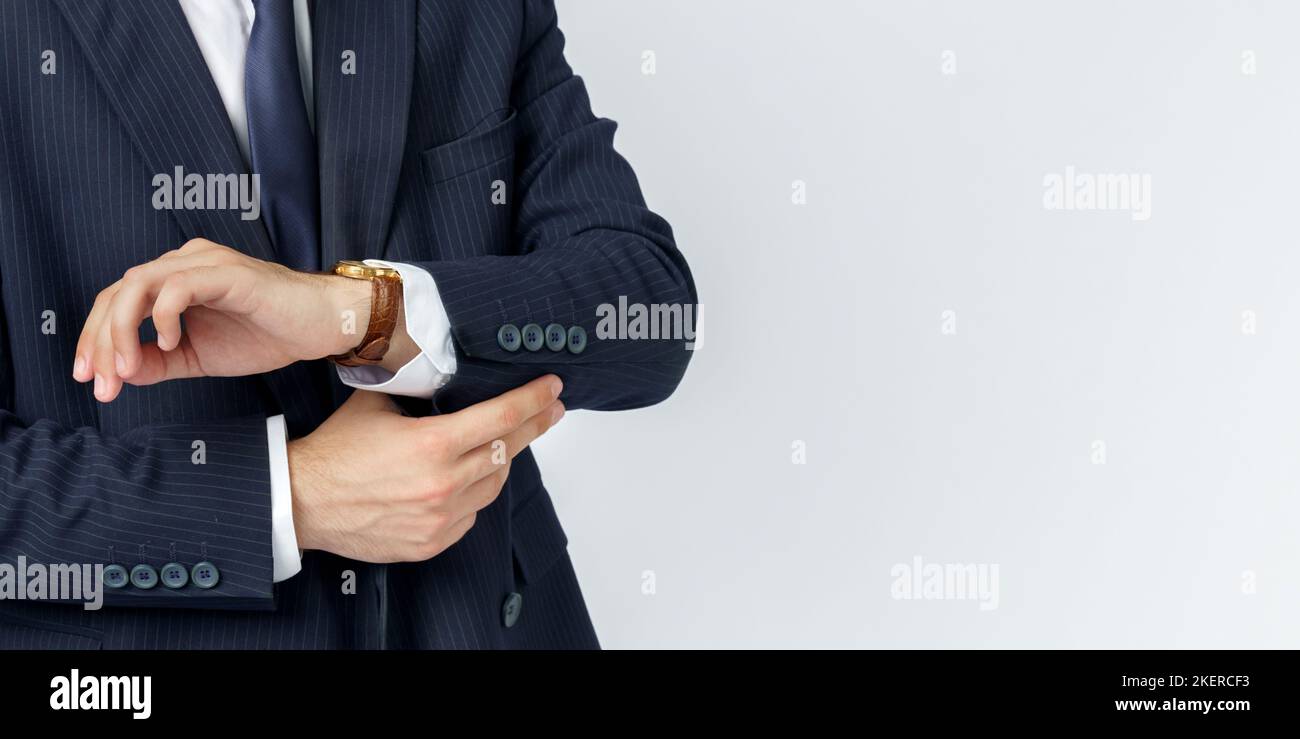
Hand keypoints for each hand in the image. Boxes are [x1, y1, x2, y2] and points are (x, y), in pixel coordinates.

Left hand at [72, 238, 418, 401]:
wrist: (322, 327)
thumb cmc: (269, 333)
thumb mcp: (201, 357)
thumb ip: (161, 362)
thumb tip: (122, 372)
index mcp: (175, 279)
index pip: (117, 302)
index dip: (94, 340)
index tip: (91, 378)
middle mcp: (184, 262)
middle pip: (117, 292)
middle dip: (100, 341)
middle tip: (101, 382)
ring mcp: (204, 264)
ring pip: (138, 284)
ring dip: (121, 331)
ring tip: (127, 367)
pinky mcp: (227, 273)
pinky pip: (177, 286)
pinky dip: (161, 316)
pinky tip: (167, 341)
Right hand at [287, 375, 565, 562]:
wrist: (304, 502)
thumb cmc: (336, 452)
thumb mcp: (378, 403)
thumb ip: (419, 390)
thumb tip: (446, 371)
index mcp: (433, 444)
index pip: (502, 417)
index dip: (533, 400)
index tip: (553, 389)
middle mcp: (443, 484)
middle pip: (506, 450)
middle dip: (533, 426)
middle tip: (550, 410)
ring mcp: (441, 518)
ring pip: (493, 484)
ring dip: (500, 460)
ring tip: (501, 442)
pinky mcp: (433, 542)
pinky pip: (472, 514)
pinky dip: (474, 493)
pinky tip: (466, 478)